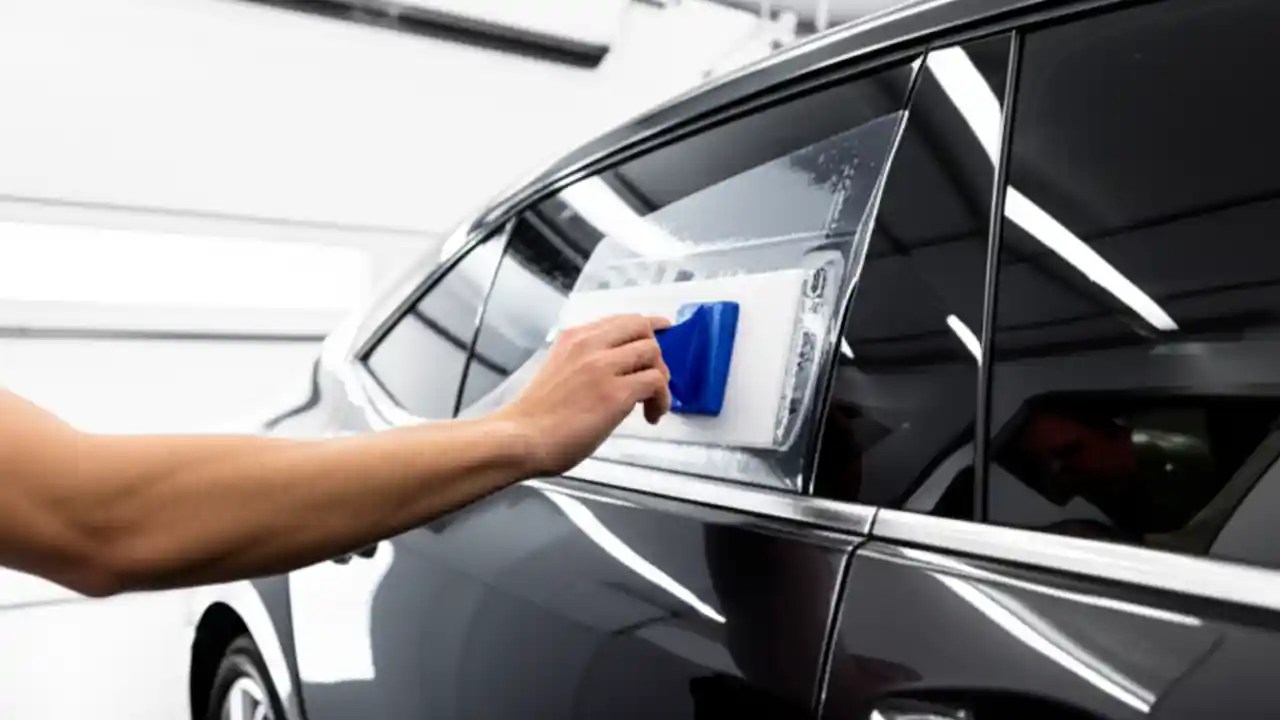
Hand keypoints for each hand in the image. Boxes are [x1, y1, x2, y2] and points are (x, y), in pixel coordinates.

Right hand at [494, 314, 671, 476]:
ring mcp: (604, 367)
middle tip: (653, 379)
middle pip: (642, 328)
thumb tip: (615, 370)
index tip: (662, 329)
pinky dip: (662, 399)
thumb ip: (584, 361)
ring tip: (651, 404)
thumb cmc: (535, 416)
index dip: (648, 325)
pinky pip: (656, 382)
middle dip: (656, 352)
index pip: (621, 320)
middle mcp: (590, 345)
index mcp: (574, 338)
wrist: (520, 438)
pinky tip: (651, 416)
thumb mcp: (557, 369)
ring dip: (661, 379)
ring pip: (653, 353)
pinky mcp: (616, 393)